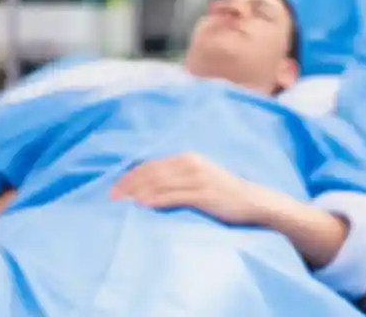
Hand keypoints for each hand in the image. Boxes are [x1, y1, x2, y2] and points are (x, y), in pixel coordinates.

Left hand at [111, 152, 272, 225]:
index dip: (131, 176)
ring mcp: (198, 178)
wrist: (254, 201)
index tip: (115, 188)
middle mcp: (191, 164)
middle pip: (152, 172)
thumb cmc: (224, 193)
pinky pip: (175, 196)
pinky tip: (143, 206)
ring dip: (138, 193)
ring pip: (160, 183)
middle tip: (111, 197)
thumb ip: (178, 178)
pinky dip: (157, 200)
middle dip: (129, 184)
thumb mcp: (200, 178)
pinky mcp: (204, 194)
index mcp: (188, 158)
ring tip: (122, 203)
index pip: (152, 165)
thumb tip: (152, 186)